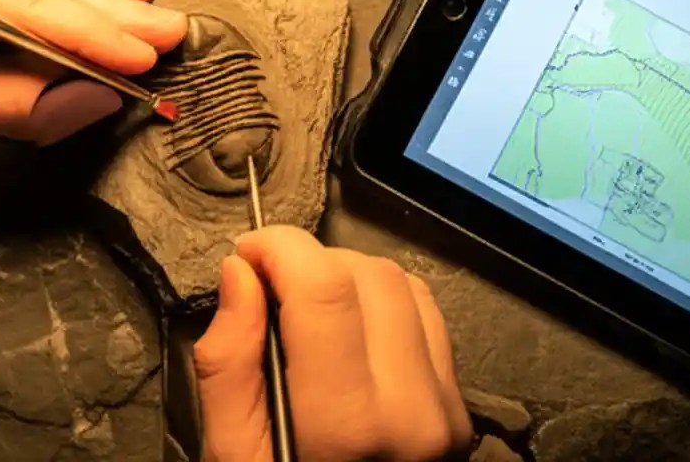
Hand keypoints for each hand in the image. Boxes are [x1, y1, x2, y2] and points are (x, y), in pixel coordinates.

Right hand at [194, 227, 472, 461]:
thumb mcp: (232, 460)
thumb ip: (229, 367)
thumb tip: (240, 277)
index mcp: (348, 428)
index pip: (326, 289)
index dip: (280, 248)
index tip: (247, 255)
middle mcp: (412, 414)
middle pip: (366, 276)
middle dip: (307, 263)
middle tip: (267, 289)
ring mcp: (446, 414)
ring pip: (404, 285)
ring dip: (347, 278)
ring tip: (305, 312)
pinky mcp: (460, 413)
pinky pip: (428, 319)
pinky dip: (384, 304)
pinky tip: (349, 333)